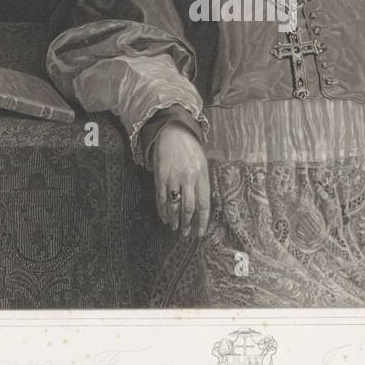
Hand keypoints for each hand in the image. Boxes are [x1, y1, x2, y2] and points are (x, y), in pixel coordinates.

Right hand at [153, 123, 210, 237]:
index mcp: (202, 175)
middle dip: (187, 223)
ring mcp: (173, 177)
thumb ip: (202, 183)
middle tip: (185, 233)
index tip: (200, 233)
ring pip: (174, 205)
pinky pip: (161, 198)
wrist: (173, 131)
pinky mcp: (160, 176)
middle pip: (189, 208)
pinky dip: (162, 210)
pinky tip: (164, 217)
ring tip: (174, 228)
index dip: (202, 221)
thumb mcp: (202, 164)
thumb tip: (201, 206)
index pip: (204, 204)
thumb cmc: (191, 149)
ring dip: (174, 219)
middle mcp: (189, 178)